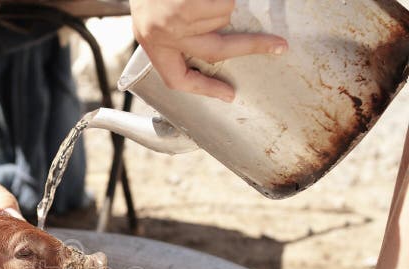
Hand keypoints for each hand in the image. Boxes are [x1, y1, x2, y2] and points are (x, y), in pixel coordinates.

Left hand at [129, 0, 287, 101]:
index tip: (229, 95)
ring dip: (225, 6)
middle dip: (252, 45)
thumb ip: (179, 37)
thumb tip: (222, 47)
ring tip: (207, 0)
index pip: (179, 80)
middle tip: (278, 45)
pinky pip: (223, 3)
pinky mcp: (187, 4)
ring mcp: (174, 19)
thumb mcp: (155, 20)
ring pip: (223, 18)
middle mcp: (162, 36)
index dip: (206, 89)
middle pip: (216, 51)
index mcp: (154, 46)